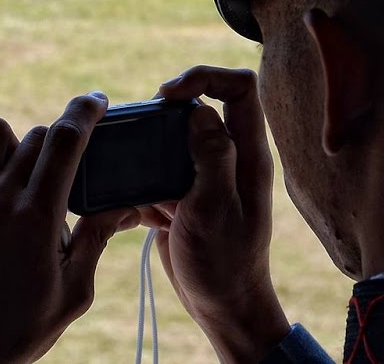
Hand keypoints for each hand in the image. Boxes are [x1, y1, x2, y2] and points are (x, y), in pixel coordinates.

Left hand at [0, 94, 138, 363]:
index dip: (85, 110)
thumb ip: (94, 240)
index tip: (95, 101)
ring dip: (10, 145)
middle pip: (34, 136)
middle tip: (58, 171)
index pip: (66, 139)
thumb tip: (122, 205)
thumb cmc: (17, 334)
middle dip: (54, 145)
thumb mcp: (71, 294)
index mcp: (37, 218)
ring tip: (14, 175)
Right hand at [138, 67, 289, 363]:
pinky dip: (142, 178)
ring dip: (152, 143)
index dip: (205, 78)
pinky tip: (135, 202)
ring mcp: (204, 175)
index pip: (240, 87)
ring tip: (135, 158)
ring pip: (176, 136)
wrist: (220, 307)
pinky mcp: (182, 195)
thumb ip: (212, 156)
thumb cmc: (226, 262)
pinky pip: (158, 170)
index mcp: (248, 154)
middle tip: (148, 118)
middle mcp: (229, 157)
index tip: (170, 95)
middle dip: (172, 105)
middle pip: (203, 103)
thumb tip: (200, 109)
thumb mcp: (216, 209)